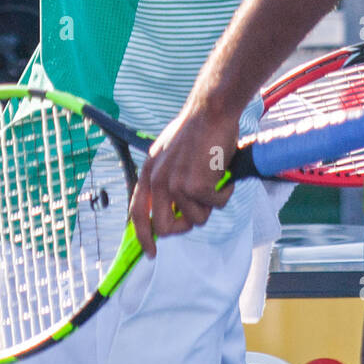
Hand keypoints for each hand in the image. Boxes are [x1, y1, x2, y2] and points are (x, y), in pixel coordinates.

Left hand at [129, 98, 241, 256]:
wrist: (211, 111)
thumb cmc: (197, 129)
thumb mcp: (169, 153)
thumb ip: (165, 177)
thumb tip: (173, 206)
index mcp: (149, 173)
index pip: (138, 214)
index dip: (143, 237)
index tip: (151, 253)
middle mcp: (158, 181)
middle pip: (164, 228)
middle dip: (184, 226)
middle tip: (200, 211)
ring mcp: (176, 185)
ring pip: (196, 218)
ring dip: (210, 204)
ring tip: (216, 180)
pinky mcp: (196, 186)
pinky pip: (216, 205)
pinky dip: (225, 193)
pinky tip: (225, 174)